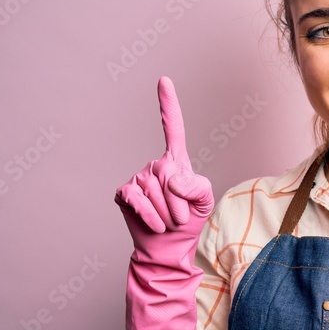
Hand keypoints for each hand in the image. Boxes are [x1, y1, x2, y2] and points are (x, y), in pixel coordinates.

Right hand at [114, 77, 214, 329]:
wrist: (166, 250)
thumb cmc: (188, 223)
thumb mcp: (204, 202)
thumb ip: (196, 186)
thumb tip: (172, 176)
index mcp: (177, 162)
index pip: (173, 128)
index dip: (167, 104)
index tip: (163, 79)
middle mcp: (155, 165)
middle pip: (167, 174)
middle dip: (178, 202)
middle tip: (180, 218)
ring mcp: (138, 178)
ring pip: (154, 190)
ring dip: (166, 213)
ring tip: (167, 222)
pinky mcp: (124, 193)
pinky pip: (137, 199)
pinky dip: (149, 216)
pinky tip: (153, 224)